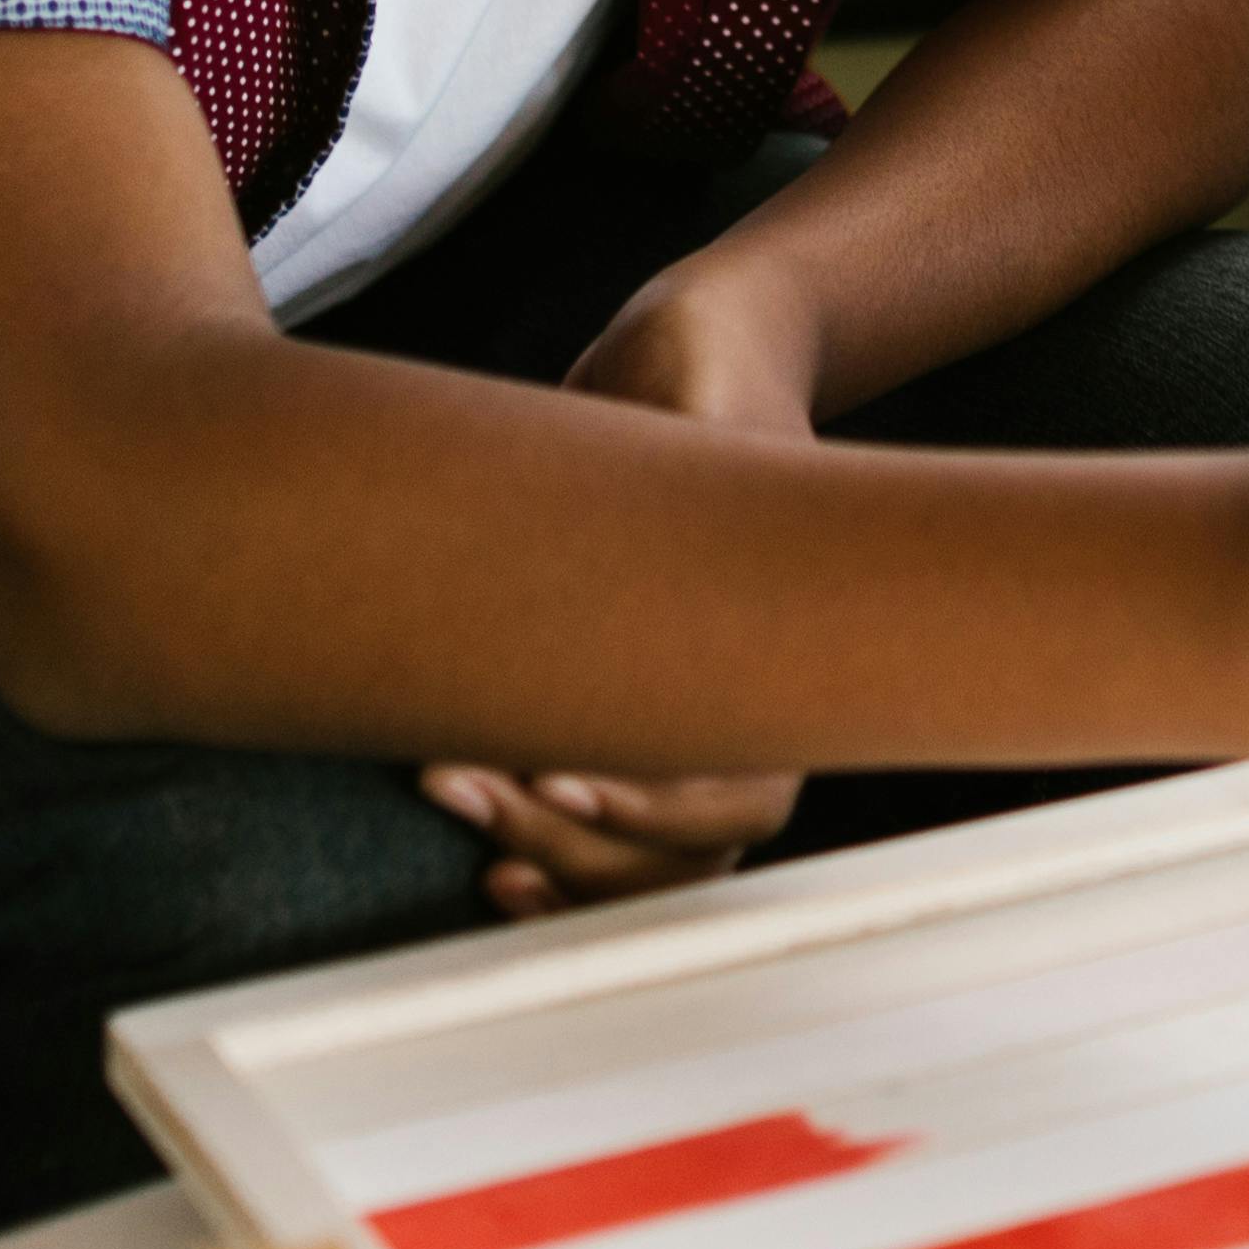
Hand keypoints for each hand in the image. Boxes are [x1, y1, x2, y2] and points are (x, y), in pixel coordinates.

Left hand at [404, 276, 828, 911]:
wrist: (688, 376)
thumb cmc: (703, 374)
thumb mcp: (700, 378)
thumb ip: (695, 408)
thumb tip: (686, 416)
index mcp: (797, 652)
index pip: (740, 789)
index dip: (650, 805)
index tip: (554, 776)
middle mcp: (758, 716)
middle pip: (685, 853)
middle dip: (570, 837)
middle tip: (456, 779)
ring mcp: (702, 737)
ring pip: (650, 869)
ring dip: (555, 861)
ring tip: (451, 794)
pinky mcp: (639, 735)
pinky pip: (619, 852)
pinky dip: (560, 874)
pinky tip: (495, 868)